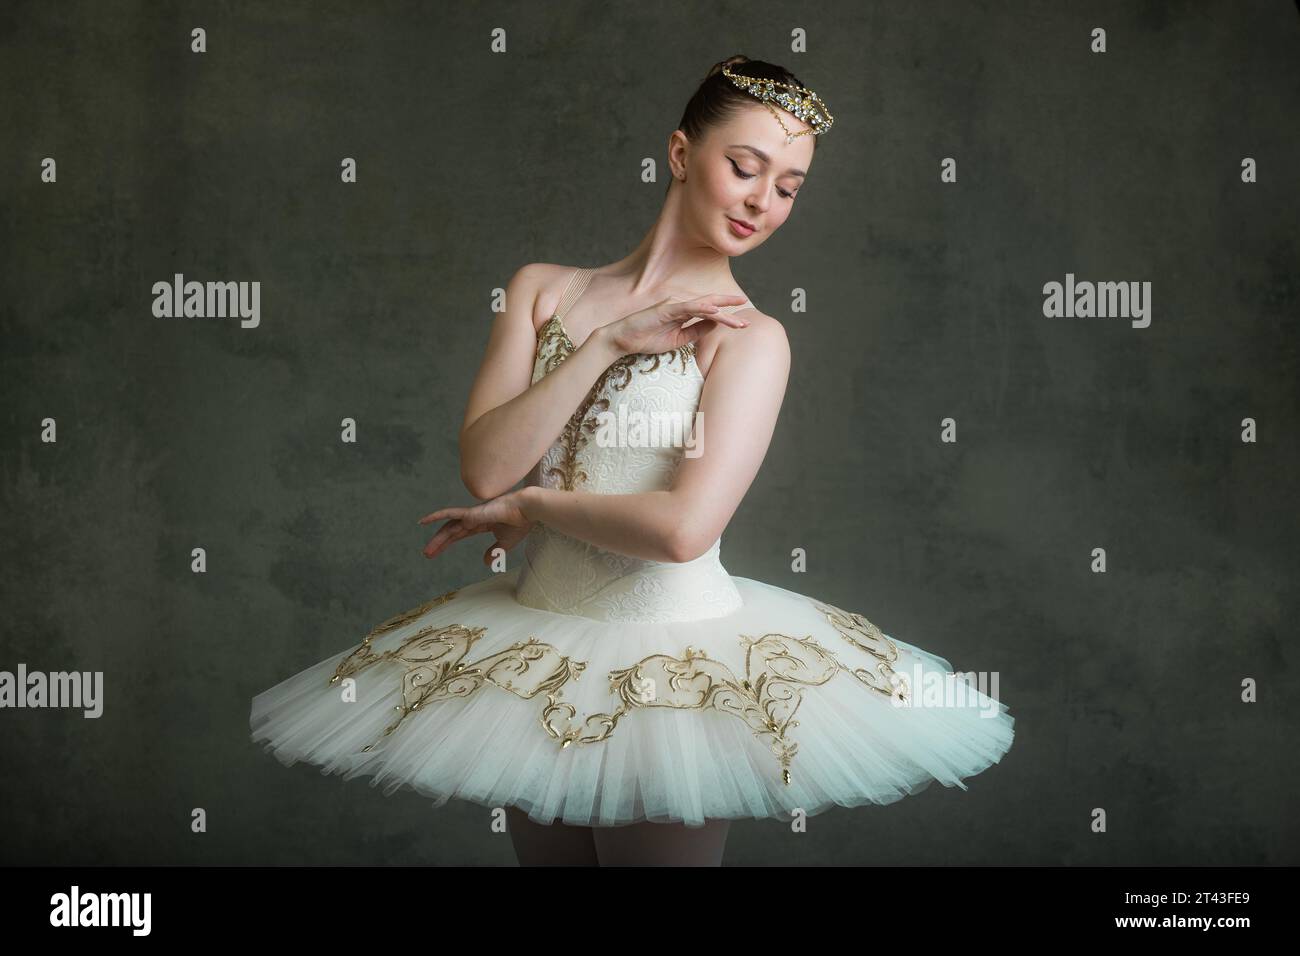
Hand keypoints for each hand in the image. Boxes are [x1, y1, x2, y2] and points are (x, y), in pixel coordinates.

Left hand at [417, 489, 533, 564]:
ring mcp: (472, 515)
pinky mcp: (472, 513)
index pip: (459, 534)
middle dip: (439, 543)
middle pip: (451, 532)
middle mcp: (473, 518)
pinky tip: (424, 521)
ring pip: (449, 528)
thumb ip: (494, 552)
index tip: (436, 552)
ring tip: (427, 552)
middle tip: (427, 555)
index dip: (448, 543)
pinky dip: (436, 516)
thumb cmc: (520, 522)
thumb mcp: (505, 543)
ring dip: (437, 540)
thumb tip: (485, 563)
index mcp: (481, 523)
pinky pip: (450, 514)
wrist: (528, 510)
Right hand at [603, 294, 749, 356]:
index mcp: (684, 314)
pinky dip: (702, 308)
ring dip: (721, 310)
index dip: (726, 315)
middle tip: (746, 308)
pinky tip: (715, 311)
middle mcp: (680, 306)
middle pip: (710, 304)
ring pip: (703, 306)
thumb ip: (696, 332)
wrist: (623, 340)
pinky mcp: (666, 309)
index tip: (742, 320)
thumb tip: (716, 325)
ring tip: (737, 315)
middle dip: (729, 306)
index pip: (709, 312)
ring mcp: (673, 306)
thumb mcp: (678, 340)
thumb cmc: (647, 340)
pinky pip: (687, 307)